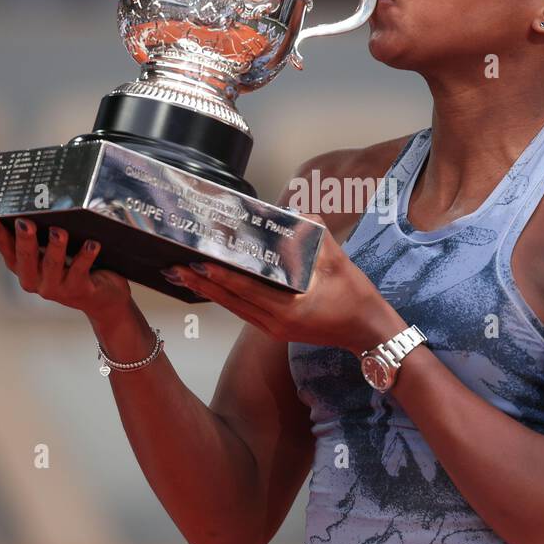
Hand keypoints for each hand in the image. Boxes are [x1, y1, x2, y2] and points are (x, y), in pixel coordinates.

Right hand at [0, 212, 134, 325]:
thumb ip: (42, 233)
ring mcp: (55, 288)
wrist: (105, 296)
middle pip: (26, 258)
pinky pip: (79, 271)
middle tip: (25, 222)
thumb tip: (37, 202)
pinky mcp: (78, 290)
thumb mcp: (54, 250)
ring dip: (55, 247)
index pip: (5, 248)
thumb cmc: (75, 265)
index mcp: (23, 266)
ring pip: (52, 265)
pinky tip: (92, 244)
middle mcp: (34, 279)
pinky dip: (85, 256)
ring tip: (59, 231)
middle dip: (24, 239)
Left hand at [161, 212, 405, 354]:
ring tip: (185, 274)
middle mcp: (275, 322)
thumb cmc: (355, 297)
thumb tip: (293, 213)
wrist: (366, 330)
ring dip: (209, 291)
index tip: (199, 259)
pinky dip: (226, 297)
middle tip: (177, 266)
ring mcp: (273, 328)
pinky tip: (212, 286)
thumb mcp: (337, 261)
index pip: (246, 287)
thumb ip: (314, 235)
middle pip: (231, 300)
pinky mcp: (275, 329)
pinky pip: (243, 311)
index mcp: (289, 308)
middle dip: (203, 282)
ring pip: (233, 307)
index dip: (221, 274)